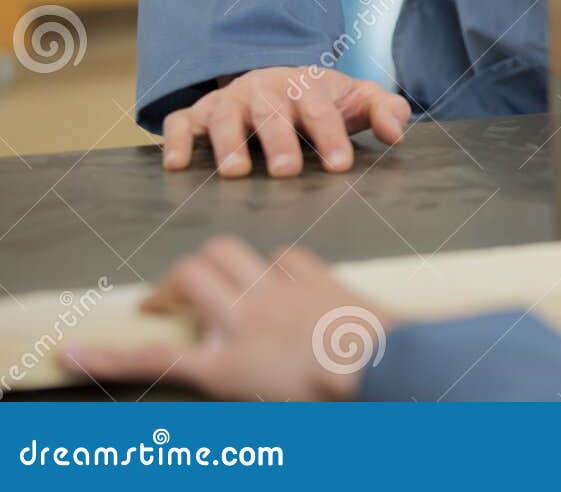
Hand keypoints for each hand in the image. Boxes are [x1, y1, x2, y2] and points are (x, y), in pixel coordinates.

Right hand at [63, 237, 388, 400]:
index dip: (109, 357)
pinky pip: (282, 255)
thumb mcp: (262, 413)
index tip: (73, 352)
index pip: (153, 360)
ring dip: (220, 267)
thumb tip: (218, 371)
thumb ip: (231, 385)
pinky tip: (284, 282)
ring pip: (228, 251)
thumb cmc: (326, 403)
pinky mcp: (315, 274)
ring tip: (226, 285)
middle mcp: (245, 320)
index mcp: (227, 365)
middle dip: (171, 284)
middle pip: (187, 277)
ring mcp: (280, 291)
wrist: (384, 369)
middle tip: (172, 300)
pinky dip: (275, 267)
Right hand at [161, 66, 410, 177]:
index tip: (340, 166)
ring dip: (228, 143)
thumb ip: (384, 110)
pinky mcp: (197, 113)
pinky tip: (177, 164)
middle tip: (287, 171)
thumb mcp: (357, 99)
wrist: (279, 79)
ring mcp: (229, 101)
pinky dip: (176, 140)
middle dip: (278, 141)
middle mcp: (265, 90)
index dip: (331, 137)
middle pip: (271, 113)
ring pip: (224, 117)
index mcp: (306, 86)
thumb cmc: (322, 99)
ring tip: (235, 173)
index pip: (320, 111)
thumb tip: (396, 133)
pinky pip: (179, 123)